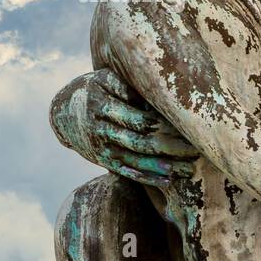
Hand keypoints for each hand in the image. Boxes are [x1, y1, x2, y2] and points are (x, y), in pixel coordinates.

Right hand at [50, 68, 198, 188]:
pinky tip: (168, 181)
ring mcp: (101, 146)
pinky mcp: (103, 160)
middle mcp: (100, 127)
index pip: (139, 118)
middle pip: (141, 141)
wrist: (63, 110)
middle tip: (196, 152)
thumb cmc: (96, 88)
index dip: (165, 126)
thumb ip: (130, 87)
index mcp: (102, 103)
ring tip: (189, 170)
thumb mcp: (107, 78)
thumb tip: (163, 99)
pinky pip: (127, 172)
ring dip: (164, 167)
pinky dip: (148, 178)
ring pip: (137, 160)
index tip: (190, 129)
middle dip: (171, 148)